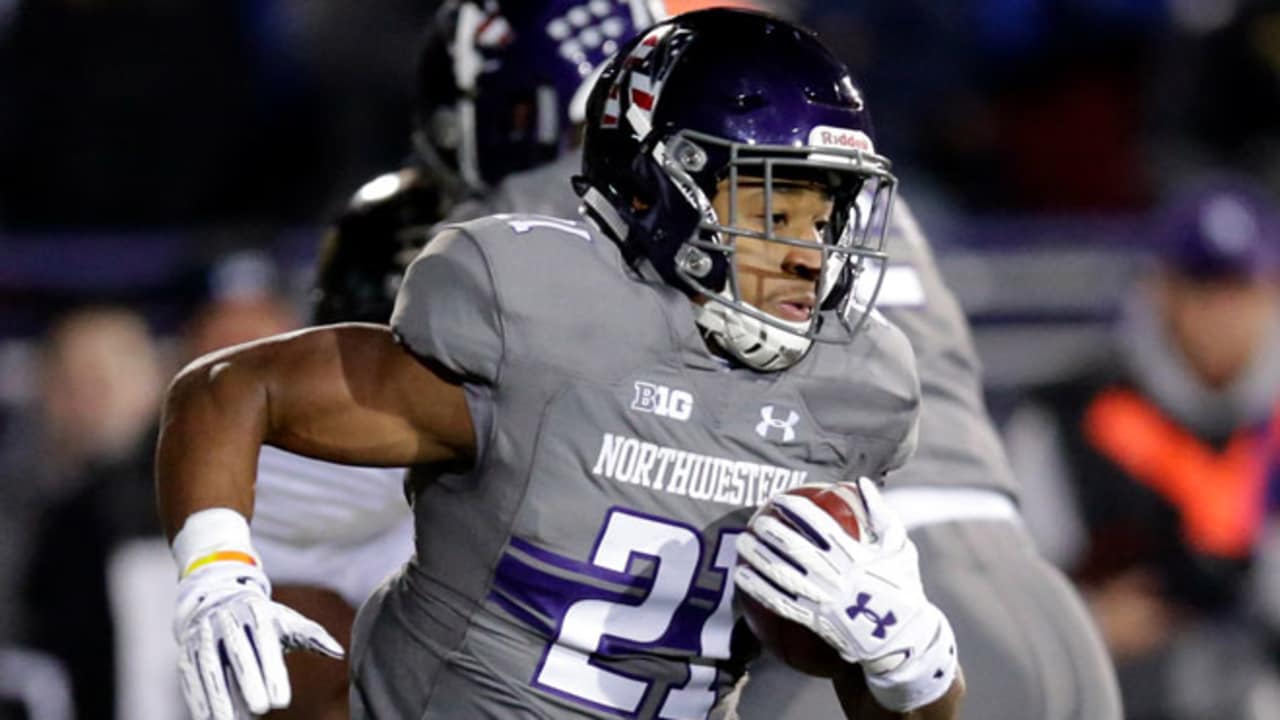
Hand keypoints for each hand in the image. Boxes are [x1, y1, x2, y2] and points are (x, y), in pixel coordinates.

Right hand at [174, 560, 343, 719]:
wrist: (216, 599)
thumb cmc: (261, 617)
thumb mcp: (286, 620)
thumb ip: (312, 635)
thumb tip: (339, 652)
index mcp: (255, 612)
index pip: (265, 642)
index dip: (272, 672)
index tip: (282, 701)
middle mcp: (227, 620)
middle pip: (238, 654)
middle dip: (248, 683)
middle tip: (262, 710)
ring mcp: (204, 635)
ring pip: (210, 668)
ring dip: (219, 696)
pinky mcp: (187, 651)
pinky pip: (191, 676)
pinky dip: (198, 698)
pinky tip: (208, 718)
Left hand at [734, 477, 956, 711]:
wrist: (902, 638)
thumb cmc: (902, 587)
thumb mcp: (900, 547)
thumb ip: (881, 513)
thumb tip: (862, 482)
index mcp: (853, 554)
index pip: (817, 524)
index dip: (794, 509)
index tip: (778, 499)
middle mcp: (834, 574)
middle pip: (792, 547)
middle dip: (769, 531)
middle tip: (754, 520)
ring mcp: (822, 598)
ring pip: (781, 573)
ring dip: (757, 556)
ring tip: (742, 542)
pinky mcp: (814, 620)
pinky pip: (780, 602)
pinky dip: (758, 589)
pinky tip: (742, 577)